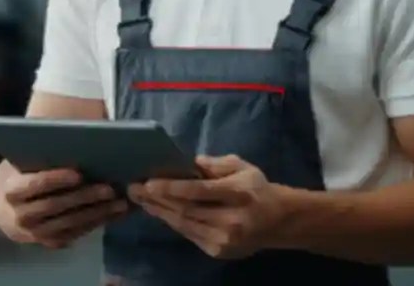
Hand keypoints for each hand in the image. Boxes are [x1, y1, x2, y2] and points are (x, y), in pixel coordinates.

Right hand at [0, 165, 128, 248]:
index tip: (78, 173)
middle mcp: (22, 216)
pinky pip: (78, 233)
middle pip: (56, 205)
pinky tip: (116, 212)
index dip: (56, 179)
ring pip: (70, 223)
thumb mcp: (28, 162)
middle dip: (84, 197)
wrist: (15, 208)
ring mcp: (37, 233)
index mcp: (13, 191)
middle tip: (109, 188)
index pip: (34, 185)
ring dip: (97, 212)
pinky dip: (99, 221)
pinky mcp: (53, 242)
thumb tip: (77, 135)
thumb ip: (46, 153)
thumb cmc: (27, 174)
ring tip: (119, 202)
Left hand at [127, 155, 285, 259]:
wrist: (280, 221)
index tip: (148, 182)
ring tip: (140, 199)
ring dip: (159, 212)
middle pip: (186, 210)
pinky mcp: (218, 251)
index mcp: (239, 193)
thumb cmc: (257, 188)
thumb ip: (215, 164)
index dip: (171, 187)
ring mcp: (224, 240)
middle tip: (133, 189)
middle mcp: (231, 219)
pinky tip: (159, 211)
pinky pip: (188, 234)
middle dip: (156, 200)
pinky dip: (172, 222)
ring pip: (184, 224)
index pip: (199, 191)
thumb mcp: (242, 167)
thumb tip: (188, 162)